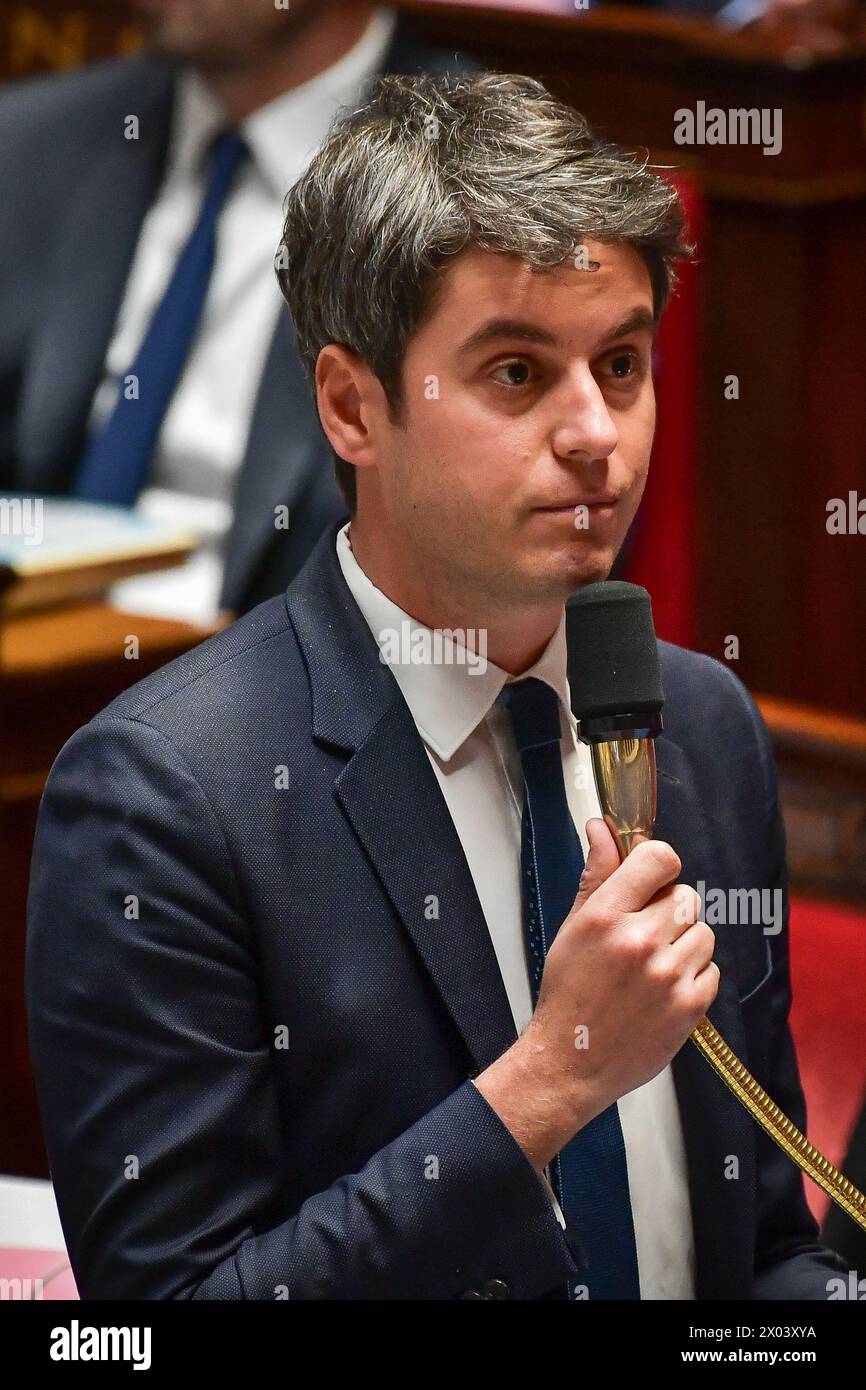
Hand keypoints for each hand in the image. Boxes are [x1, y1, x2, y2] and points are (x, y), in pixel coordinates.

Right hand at [523, 818, 718, 1124]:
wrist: (570, 1062)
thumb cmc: (569, 994)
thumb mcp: (573, 927)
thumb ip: (597, 875)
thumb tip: (601, 828)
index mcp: (604, 915)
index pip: (659, 858)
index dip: (660, 865)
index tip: (653, 880)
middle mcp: (638, 940)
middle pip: (686, 896)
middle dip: (670, 912)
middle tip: (646, 936)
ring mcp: (667, 975)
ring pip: (703, 933)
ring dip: (684, 945)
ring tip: (653, 967)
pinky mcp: (689, 1006)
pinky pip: (711, 970)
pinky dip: (693, 978)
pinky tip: (664, 991)